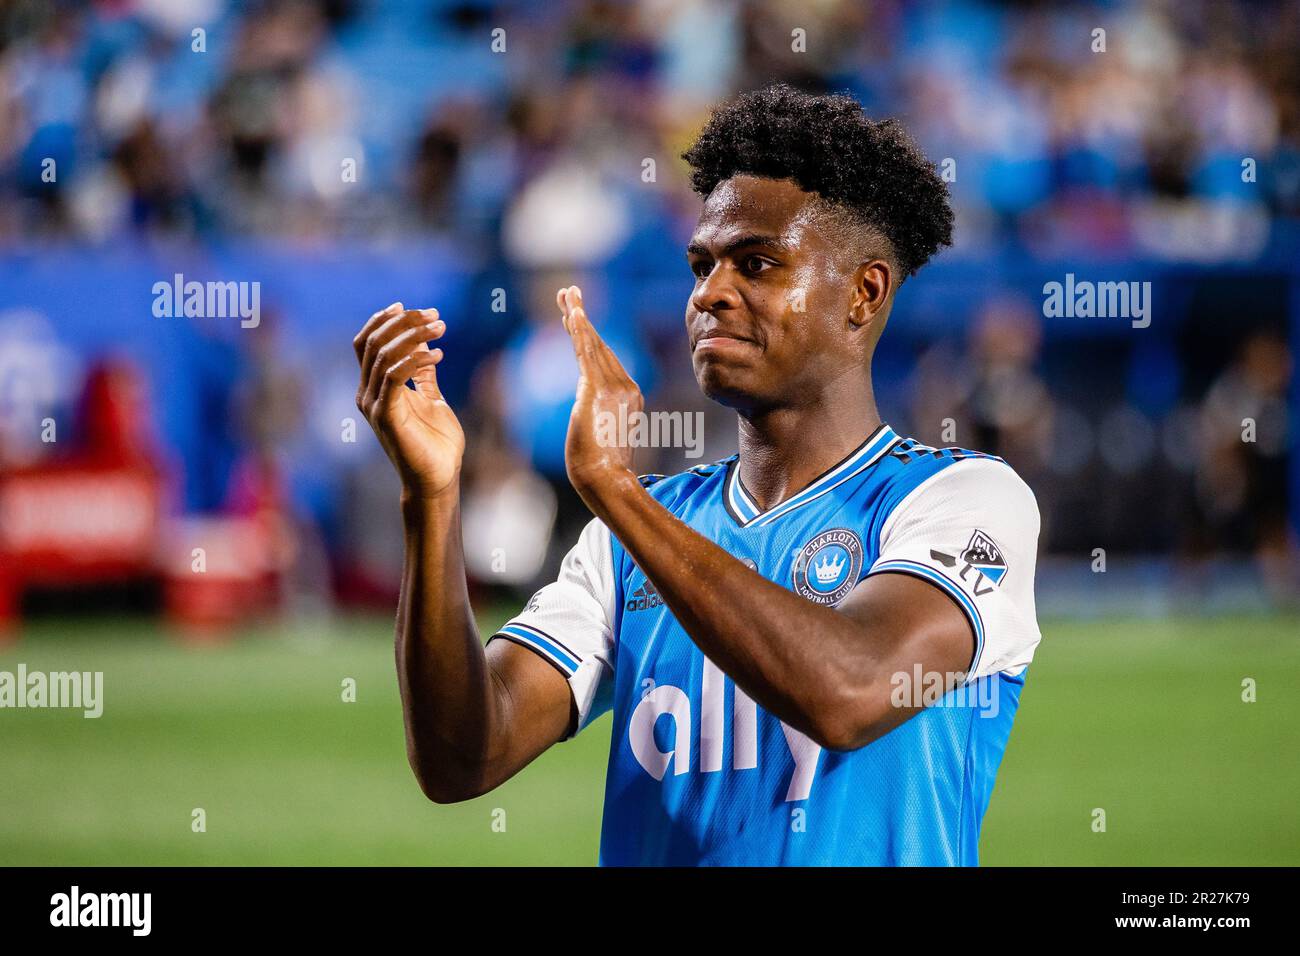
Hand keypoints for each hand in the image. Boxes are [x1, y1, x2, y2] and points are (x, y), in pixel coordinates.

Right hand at [354, 301, 463, 498]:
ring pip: (383, 355)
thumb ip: (423, 375)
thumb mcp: (431, 399)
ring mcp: (374, 405)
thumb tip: (426, 347)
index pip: (367, 343)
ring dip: (414, 336)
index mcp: (375, 387)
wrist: (438, 478)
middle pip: (374, 342)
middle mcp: (368, 393)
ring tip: (441, 329)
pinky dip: (415, 360)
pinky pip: (393, 376)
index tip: (412, 307)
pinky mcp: (386, 416)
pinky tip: (439, 355)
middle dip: (405, 323)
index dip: (383, 321)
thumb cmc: (435, 443)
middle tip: (436, 316)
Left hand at [558, 285, 642, 503]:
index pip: (605, 358)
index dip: (590, 335)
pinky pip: (587, 353)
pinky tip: (573, 314)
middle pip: (600, 344)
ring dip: (578, 316)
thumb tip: (587, 410)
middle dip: (581, 317)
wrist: (605, 478)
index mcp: (630, 394)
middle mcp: (627, 385)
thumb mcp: (601, 433)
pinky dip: (580, 331)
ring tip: (566, 294)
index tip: (577, 316)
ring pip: (593, 344)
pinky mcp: (597, 389)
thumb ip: (598, 414)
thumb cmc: (600, 467)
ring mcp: (614, 386)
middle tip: (568, 293)